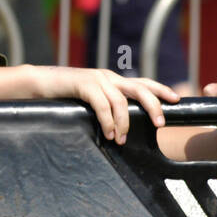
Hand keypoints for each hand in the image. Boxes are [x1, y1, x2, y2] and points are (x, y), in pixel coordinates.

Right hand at [34, 66, 180, 143]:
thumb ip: (106, 106)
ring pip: (121, 101)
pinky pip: (102, 104)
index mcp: (113, 80)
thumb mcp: (91, 99)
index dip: (161, 90)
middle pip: (140, 88)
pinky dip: (107, 121)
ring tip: (121, 139)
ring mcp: (96, 79)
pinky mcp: (83, 84)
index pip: (143, 83)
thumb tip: (122, 126)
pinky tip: (108, 133)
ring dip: (124, 123)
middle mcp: (108, 77)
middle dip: (153, 106)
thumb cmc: (65, 96)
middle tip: (159, 124)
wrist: (40, 83)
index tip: (177, 100)